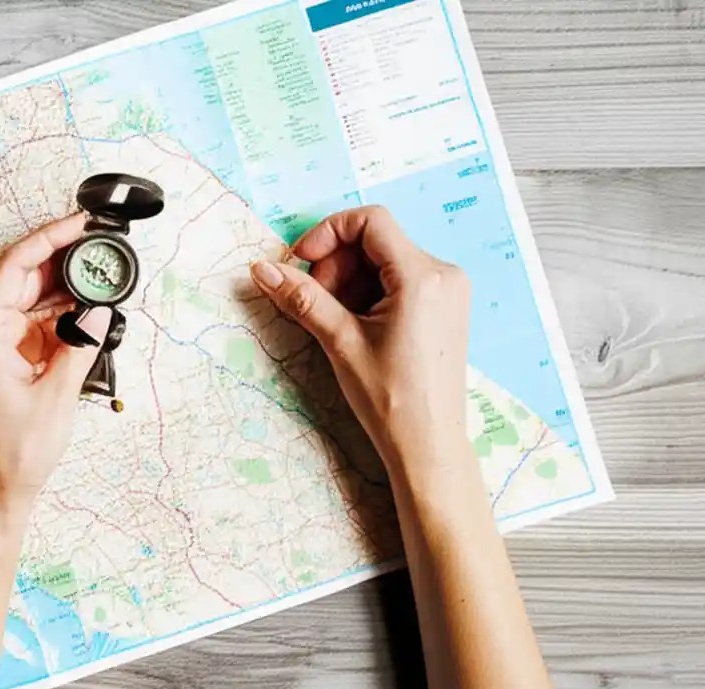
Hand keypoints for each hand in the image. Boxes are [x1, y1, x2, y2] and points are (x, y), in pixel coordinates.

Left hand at [0, 214, 110, 506]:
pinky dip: (56, 316)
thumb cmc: (14, 451)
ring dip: (62, 288)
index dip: (50, 238)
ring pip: (26, 298)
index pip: (15, 265)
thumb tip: (99, 309)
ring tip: (101, 274)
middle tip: (101, 245)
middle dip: (62, 259)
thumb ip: (80, 344)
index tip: (81, 223)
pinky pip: (29, 324)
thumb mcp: (58, 394)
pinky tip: (87, 310)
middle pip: (20, 276)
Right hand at [250, 206, 471, 476]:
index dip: (328, 233)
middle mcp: (443, 274)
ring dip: (350, 280)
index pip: (370, 221)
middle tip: (314, 301)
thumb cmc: (389, 398)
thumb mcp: (340, 341)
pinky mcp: (444, 307)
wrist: (428, 444)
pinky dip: (369, 293)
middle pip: (376, 241)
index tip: (301, 262)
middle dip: (336, 263)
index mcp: (422, 276)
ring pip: (385, 262)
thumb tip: (262, 269)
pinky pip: (400, 281)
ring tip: (334, 320)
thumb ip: (302, 298)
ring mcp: (448, 291)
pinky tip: (355, 326)